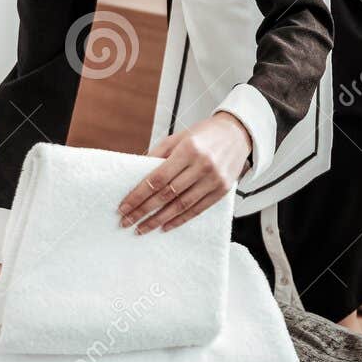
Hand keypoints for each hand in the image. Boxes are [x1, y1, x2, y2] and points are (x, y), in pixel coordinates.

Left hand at [117, 112, 252, 233]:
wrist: (238, 133)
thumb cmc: (204, 134)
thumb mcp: (179, 137)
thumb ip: (158, 154)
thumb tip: (137, 174)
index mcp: (188, 149)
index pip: (157, 178)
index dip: (138, 195)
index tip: (123, 207)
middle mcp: (202, 165)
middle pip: (167, 194)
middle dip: (144, 210)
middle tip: (126, 221)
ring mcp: (214, 179)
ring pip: (181, 205)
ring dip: (158, 219)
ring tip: (142, 228)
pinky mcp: (223, 190)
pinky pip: (197, 210)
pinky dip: (179, 220)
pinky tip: (164, 226)